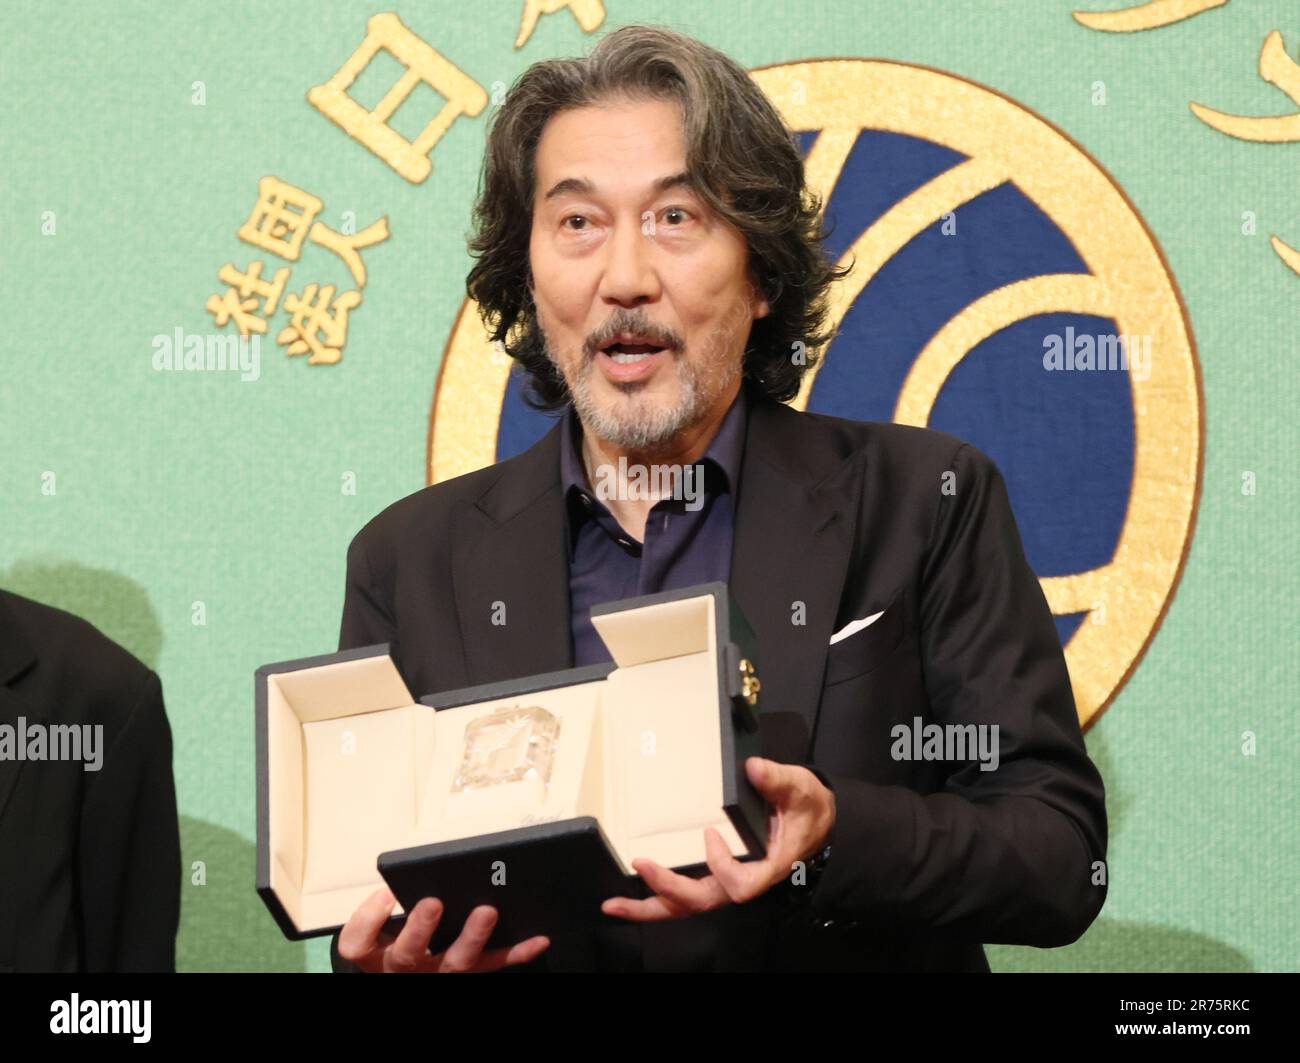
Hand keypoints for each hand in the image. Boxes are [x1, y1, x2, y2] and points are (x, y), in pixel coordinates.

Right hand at [337, 887, 549, 971]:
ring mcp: (438, 975)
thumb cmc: (393, 939)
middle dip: (420, 929)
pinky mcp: (469, 974)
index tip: (385, 893)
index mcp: (375, 953)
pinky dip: (518, 952)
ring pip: (455, 965)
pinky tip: (539, 939)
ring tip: (487, 911)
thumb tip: (406, 877)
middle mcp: (403, 970)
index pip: (357, 944)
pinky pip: (494, 965)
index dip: (368, 919)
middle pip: (407, 957)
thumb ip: (386, 905)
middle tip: (433, 902)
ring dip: (472, 937)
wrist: (409, 974)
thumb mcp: (378, 926)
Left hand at [601, 757, 834, 921]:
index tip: (710, 834)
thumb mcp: (800, 789)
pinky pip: (685, 894)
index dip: (722, 866)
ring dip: (650, 906)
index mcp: (767, 866)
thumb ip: (778, 780)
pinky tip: (628, 893)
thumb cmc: (807, 808)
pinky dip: (656, 895)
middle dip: (667, 890)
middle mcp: (743, 879)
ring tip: (613, 903)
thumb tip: (752, 767)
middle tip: (638, 865)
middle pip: (702, 901)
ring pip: (687, 905)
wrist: (813, 821)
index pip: (740, 886)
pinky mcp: (715, 875)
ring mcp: (726, 880)